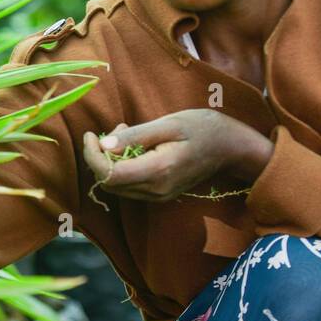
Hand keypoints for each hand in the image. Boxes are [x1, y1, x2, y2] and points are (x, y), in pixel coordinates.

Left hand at [81, 109, 272, 203]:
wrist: (230, 147)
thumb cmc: (202, 128)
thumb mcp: (168, 124)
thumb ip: (135, 136)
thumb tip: (104, 145)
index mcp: (158, 171)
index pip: (109, 175)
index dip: (92, 156)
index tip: (90, 135)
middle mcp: (156, 190)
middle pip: (109, 183)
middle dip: (100, 157)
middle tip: (113, 129)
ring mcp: (158, 196)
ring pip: (116, 186)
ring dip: (111, 161)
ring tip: (126, 133)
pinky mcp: (159, 195)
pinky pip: (129, 186)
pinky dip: (123, 166)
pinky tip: (134, 146)